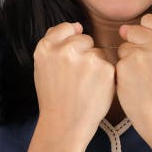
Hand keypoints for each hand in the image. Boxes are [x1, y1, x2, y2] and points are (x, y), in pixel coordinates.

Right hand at [33, 21, 115, 148]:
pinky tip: (94, 90)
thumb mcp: (43, 66)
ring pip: (98, 52)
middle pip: (85, 39)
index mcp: (45, 47)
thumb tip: (78, 26)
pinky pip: (108, 64)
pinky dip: (104, 76)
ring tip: (84, 85)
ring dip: (95, 65)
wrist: (64, 125)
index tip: (68, 58)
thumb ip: (55, 43)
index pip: (66, 28)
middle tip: (75, 78)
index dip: (69, 43)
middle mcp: (65, 50)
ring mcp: (86, 59)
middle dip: (84, 54)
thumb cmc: (54, 96)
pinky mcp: (104, 69)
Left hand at [115, 13, 151, 144]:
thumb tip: (122, 29)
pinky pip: (116, 61)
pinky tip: (133, 84)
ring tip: (142, 78)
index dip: (146, 34)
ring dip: (127, 60)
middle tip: (148, 69)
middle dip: (135, 46)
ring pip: (123, 46)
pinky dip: (121, 72)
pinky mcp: (125, 66)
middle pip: (134, 31)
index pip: (150, 19)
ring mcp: (143, 54)